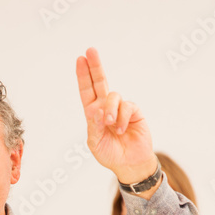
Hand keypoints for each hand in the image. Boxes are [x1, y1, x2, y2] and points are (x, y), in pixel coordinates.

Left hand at [76, 47, 156, 186]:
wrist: (130, 164)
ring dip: (110, 110)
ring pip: (113, 96)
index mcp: (93, 113)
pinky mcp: (134, 112)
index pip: (87, 91)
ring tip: (110, 125)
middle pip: (100, 82)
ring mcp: (120, 108)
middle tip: (91, 50)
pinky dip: (122, 118)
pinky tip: (122, 130)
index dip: (83, 76)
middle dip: (95, 66)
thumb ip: (94, 126)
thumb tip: (97, 110)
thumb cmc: (110, 154)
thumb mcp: (95, 143)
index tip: (80, 59)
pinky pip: (127, 106)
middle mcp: (106, 107)